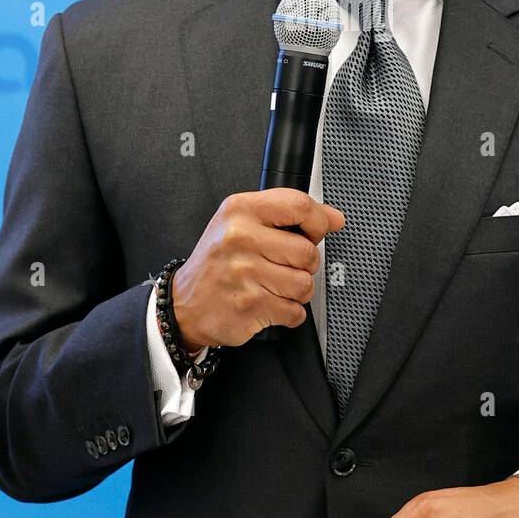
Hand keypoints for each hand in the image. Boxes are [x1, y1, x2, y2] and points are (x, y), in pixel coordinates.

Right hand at [170, 189, 344, 350]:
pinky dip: (288, 312)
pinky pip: (295, 311)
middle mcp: (240, 238)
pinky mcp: (250, 306)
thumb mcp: (242, 222)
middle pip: (307, 251)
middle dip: (304, 264)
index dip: (318, 221)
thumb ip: (288, 215)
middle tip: (284, 265)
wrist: (185, 304)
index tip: (316, 231)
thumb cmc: (218, 261)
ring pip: (304, 284)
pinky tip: (269, 303)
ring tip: (274, 286)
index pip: (299, 205)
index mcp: (240, 210)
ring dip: (297, 291)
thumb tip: (334, 218)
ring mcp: (244, 273)